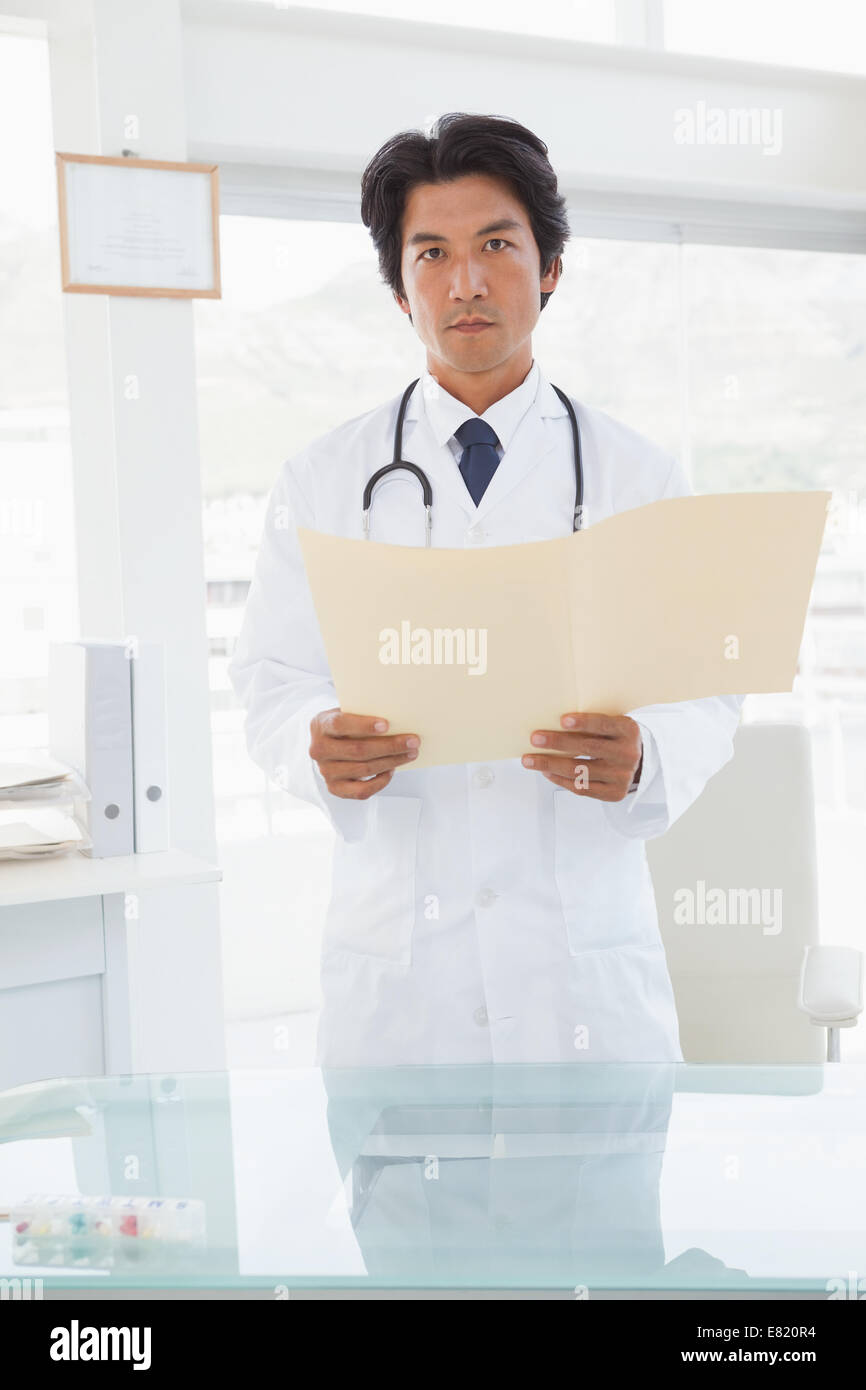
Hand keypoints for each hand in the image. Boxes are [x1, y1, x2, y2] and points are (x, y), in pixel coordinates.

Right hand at [309, 709, 419, 799]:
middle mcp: (319, 750)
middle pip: (358, 750)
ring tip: (410, 754)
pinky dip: (380, 781)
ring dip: (391, 762)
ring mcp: (325, 772)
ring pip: (363, 770)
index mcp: (320, 725)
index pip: (340, 724)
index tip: (387, 725)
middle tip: (413, 741)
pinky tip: (392, 770)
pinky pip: (362, 791)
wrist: (329, 744)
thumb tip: (398, 718)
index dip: (363, 725)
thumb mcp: (347, 713)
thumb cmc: (346, 725)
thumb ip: (363, 713)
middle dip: (389, 746)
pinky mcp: (335, 788)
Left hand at [521, 712, 641, 800]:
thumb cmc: (616, 738)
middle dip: (558, 743)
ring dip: (551, 765)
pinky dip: (560, 780)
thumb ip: (592, 725)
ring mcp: (622, 776)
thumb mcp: (612, 725)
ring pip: (581, 771)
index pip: (604, 725)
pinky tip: (546, 772)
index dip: (584, 722)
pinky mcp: (614, 793)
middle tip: (535, 738)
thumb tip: (552, 722)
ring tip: (530, 760)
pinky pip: (582, 788)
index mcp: (628, 731)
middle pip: (588, 748)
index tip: (562, 720)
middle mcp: (628, 754)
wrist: (641, 762)